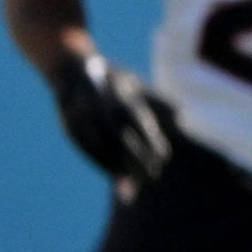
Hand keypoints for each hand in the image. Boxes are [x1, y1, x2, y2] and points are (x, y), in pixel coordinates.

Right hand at [49, 47, 174, 185]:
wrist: (70, 68)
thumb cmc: (111, 80)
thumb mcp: (135, 85)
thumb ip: (157, 103)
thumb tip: (183, 114)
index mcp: (122, 97)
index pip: (141, 127)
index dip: (152, 146)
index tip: (162, 160)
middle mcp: (102, 108)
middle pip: (123, 141)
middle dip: (137, 161)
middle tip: (151, 176)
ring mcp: (83, 117)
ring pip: (103, 148)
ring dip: (117, 168)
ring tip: (132, 183)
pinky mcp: (69, 126)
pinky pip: (86, 149)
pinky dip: (100, 163)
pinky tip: (112, 173)